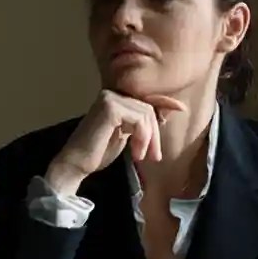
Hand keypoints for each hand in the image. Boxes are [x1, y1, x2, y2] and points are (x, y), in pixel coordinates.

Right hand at [45, 89, 187, 194]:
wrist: (77, 164)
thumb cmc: (99, 152)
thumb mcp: (128, 136)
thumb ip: (142, 124)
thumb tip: (165, 114)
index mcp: (115, 99)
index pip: (145, 98)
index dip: (165, 102)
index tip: (181, 108)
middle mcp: (111, 94)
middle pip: (148, 109)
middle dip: (155, 134)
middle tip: (154, 157)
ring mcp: (109, 98)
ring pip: (146, 114)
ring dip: (149, 139)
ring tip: (142, 156)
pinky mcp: (110, 107)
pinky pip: (139, 119)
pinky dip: (142, 137)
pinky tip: (136, 152)